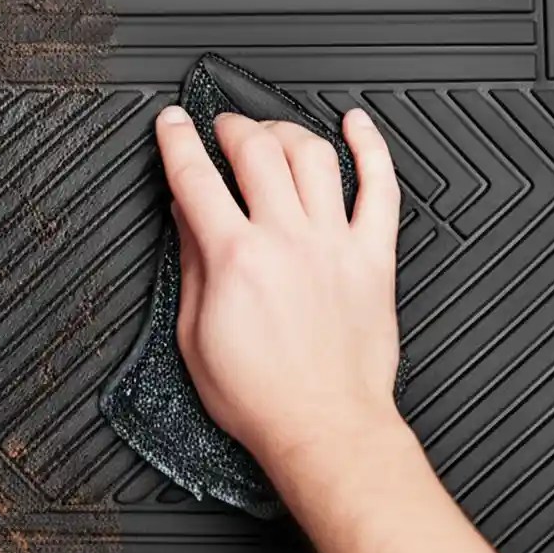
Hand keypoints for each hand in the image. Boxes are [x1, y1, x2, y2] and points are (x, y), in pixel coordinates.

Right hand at [157, 107, 404, 465]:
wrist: (324, 429)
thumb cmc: (261, 397)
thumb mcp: (195, 335)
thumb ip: (191, 265)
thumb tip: (186, 215)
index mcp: (236, 260)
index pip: (196, 178)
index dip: (178, 141)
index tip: (172, 123)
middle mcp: (287, 241)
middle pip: (256, 150)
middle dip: (231, 127)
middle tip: (221, 128)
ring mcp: (335, 244)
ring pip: (313, 155)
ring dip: (285, 130)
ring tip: (271, 132)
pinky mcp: (374, 257)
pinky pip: (381, 187)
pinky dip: (371, 147)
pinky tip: (357, 125)